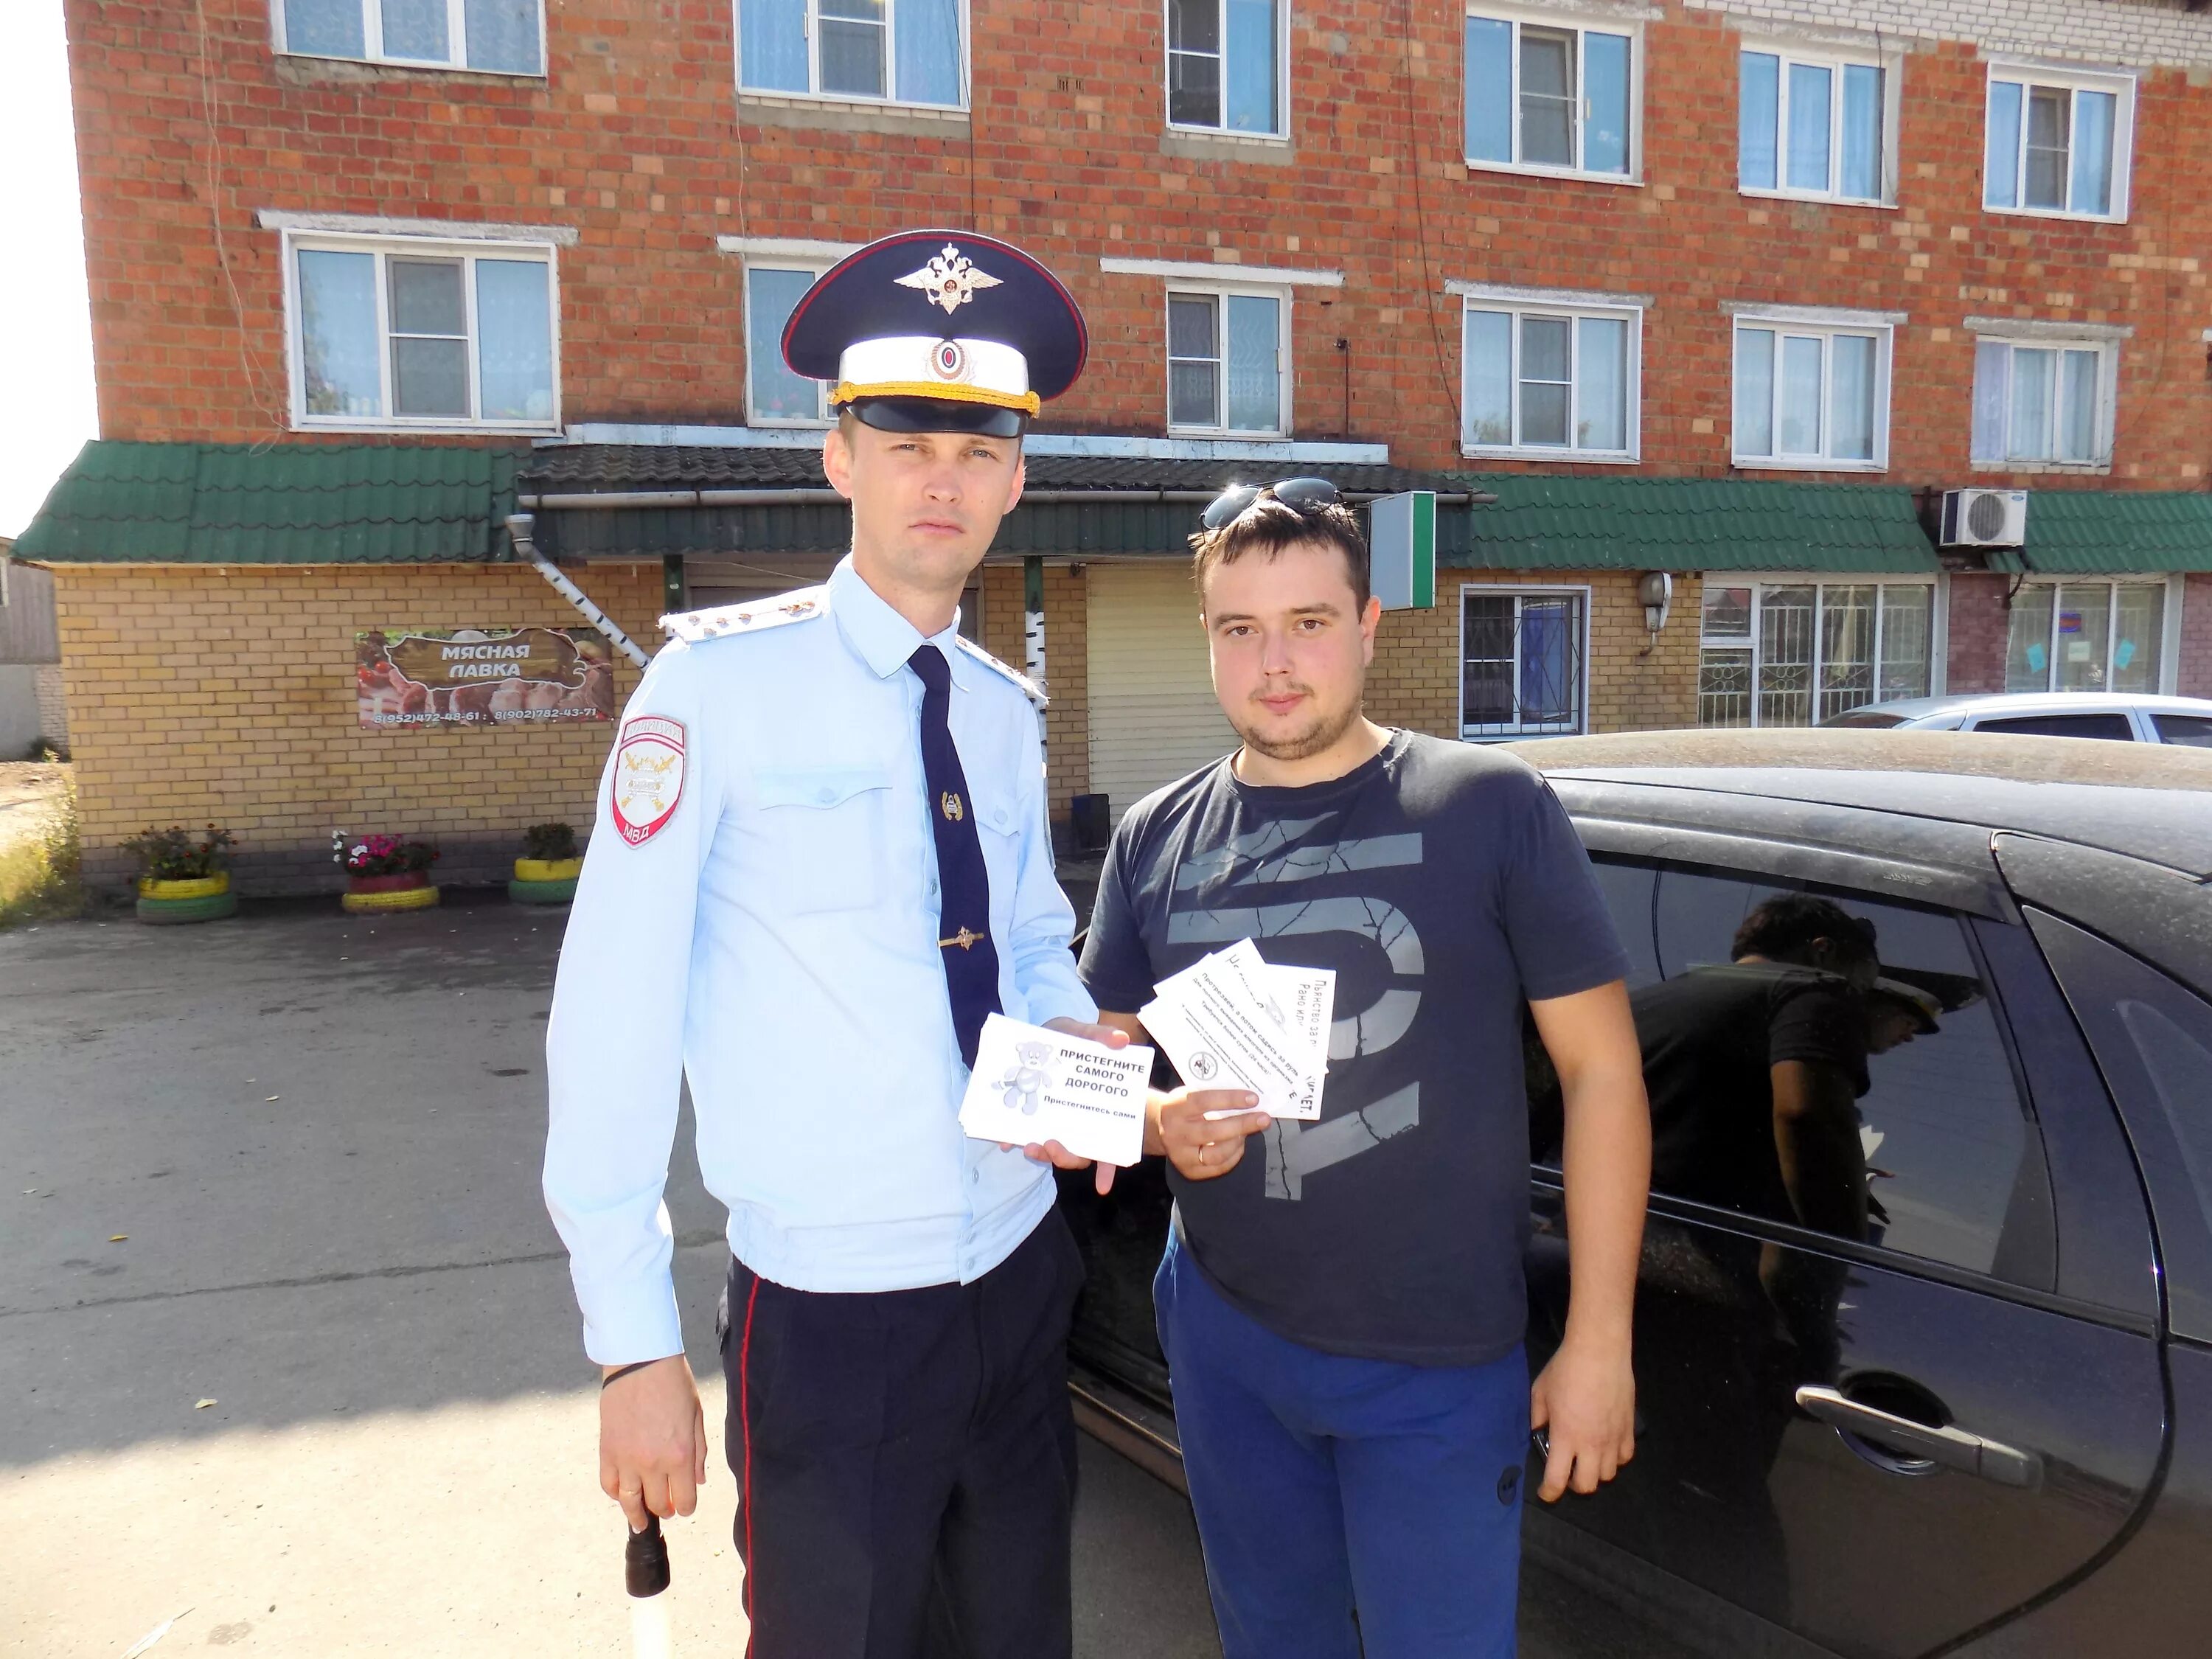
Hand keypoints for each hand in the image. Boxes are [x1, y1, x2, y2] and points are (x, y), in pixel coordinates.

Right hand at [599, 1355, 707, 1528]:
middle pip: (658, 1504)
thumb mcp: (696, 1416)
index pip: (684, 1500)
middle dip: (665, 1510)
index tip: (685, 1507)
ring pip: (629, 1502)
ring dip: (636, 1514)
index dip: (686, 1508)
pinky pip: (609, 1484)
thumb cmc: (674, 1383)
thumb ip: (699, 1452)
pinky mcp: (607, 1451)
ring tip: (640, 1520)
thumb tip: (698, 1481)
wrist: (640, 1361)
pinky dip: (615, 1493)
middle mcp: (653, 1464)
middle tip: (666, 1509)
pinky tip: (622, 1494)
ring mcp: (627, 1460)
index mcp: (680, 1455)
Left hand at [1016, 1017, 1134, 1194]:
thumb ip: (1099, 1036)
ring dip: (1041, 1153)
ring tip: (1027, 1145)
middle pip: (1079, 1152)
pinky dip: (1014, 1140)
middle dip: (1065, 1156)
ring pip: (1052, 1148)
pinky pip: (1024, 1134)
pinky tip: (1005, 1141)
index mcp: (1097, 1108)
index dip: (1108, 1167)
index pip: (1109, 1143)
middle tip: (1051, 1145)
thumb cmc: (1067, 1037)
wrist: (1038, 1032)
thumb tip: (1121, 1039)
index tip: (1102, 1187)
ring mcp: (1054, 1120)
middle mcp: (1078, 1120)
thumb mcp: (1081, 1033)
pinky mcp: (1032, 1115)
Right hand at [1153, 1086, 1269, 1181]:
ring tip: (1248, 1132)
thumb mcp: (1189, 1094)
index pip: (1204, 1102)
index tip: (1253, 1098)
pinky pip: (1218, 1167)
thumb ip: (1212, 1095)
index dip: (1230, 1100)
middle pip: (1212, 1131)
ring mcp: (1180, 1155)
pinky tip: (1239, 1144)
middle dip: (1242, 1124)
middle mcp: (1175, 1133)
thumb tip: (1248, 1099)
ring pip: (1216, 1154)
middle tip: (1263, 1118)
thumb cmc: (1182, 1107)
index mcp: (1174, 1108)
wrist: (1158, 1127)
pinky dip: (1234, 1156)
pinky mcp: (1189, 1171)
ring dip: (1239, 1142)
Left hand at [1528, 1336, 1635, 1501]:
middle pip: (1587, 1486)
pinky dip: (1615, 1459)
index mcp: (1565, 1437)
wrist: (1599, 1351)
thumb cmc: (1565, 1369)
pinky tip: (1606, 1447)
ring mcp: (1613, 1438)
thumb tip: (1539, 1433)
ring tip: (1586, 1457)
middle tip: (1566, 1472)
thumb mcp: (1540, 1391)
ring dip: (1595, 1471)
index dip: (1549, 1493)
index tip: (1545, 1493)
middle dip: (1573, 1485)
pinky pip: (1625, 1457)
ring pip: (1608, 1475)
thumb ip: (1538, 1418)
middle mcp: (1591, 1444)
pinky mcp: (1629, 1428)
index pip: (1557, 1480)